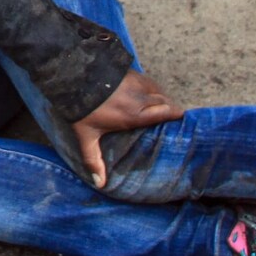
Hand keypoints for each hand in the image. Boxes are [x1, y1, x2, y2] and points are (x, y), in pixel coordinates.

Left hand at [68, 69, 183, 188]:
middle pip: (165, 101)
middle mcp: (140, 98)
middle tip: (172, 115)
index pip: (166, 113)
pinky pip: (147, 80)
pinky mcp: (130, 72)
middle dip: (170, 107)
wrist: (73, 77)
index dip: (176, 115)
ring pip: (158, 89)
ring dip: (161, 97)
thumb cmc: (81, 109)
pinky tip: (146, 92)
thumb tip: (100, 183)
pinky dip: (150, 87)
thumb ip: (93, 159)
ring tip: (159, 104)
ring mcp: (136, 82)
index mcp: (135, 115)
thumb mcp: (87, 136)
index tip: (181, 119)